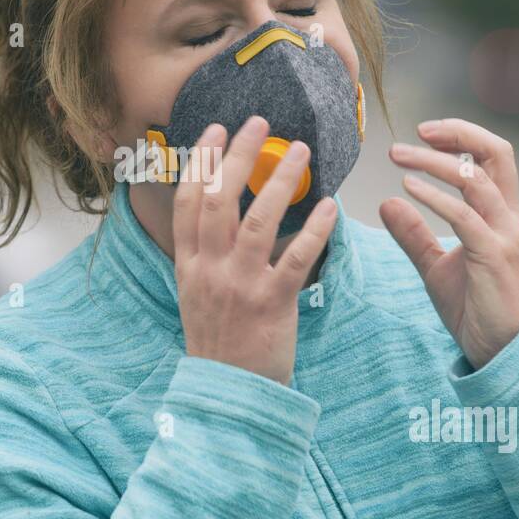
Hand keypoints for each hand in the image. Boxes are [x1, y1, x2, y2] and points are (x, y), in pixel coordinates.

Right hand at [174, 115, 338, 384]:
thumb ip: (204, 256)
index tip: (215, 129)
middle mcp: (210, 269)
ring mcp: (240, 285)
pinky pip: (296, 258)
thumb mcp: (195, 295)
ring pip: (257, 220)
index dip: (200, 161)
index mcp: (189, 265)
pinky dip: (314, 230)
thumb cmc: (219, 342)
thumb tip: (218, 211)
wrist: (229, 395)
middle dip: (239, 155)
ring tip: (301, 151)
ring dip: (280, 181)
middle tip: (260, 123)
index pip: (188, 201)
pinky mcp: (272, 303)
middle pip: (220, 199)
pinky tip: (330, 206)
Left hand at [379, 118, 518, 370]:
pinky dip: (435, 198)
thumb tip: (388, 202)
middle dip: (459, 134)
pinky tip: (407, 189)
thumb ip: (414, 233)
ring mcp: (503, 235)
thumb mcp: (434, 264)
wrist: (494, 348)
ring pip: (476, 180)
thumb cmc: (471, 304)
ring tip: (399, 156)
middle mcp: (507, 217)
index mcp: (499, 213)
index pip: (491, 157)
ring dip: (436, 162)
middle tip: (417, 131)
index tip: (424, 133)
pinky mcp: (493, 257)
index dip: (462, 136)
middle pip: (498, 154)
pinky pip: (465, 217)